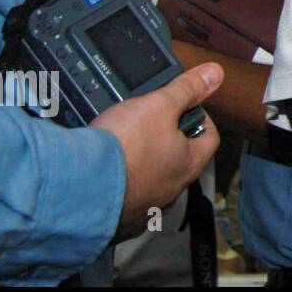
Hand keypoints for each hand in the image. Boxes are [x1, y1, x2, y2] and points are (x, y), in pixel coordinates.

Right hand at [92, 63, 222, 241]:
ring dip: (143, 161)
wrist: (77, 186)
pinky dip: (120, 180)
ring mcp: (145, 207)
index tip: (186, 107)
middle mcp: (172, 190)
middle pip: (180, 158)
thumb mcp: (159, 105)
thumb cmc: (122, 148)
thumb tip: (214, 74)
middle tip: (151, 122)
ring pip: (152, 178)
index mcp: (189, 164)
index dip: (201, 117)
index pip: (210, 137)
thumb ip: (186, 89)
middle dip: (169, 138)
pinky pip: (125, 195)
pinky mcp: (118, 218)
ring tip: (125, 143)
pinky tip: (107, 168)